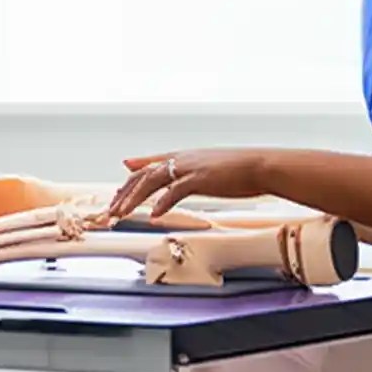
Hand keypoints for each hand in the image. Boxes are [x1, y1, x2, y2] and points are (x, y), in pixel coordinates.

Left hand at [108, 148, 268, 218]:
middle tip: (110, 211)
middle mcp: (183, 159)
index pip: (149, 166)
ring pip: (152, 181)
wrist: (261, 166)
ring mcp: (190, 168)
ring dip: (133, 199)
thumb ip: (190, 170)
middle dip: (124, 193)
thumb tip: (177, 174)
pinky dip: (162, 203)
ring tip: (121, 214)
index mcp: (184, 156)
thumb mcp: (209, 167)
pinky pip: (175, 191)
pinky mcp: (201, 179)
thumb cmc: (240, 170)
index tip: (116, 190)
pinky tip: (153, 215)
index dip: (131, 178)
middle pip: (144, 174)